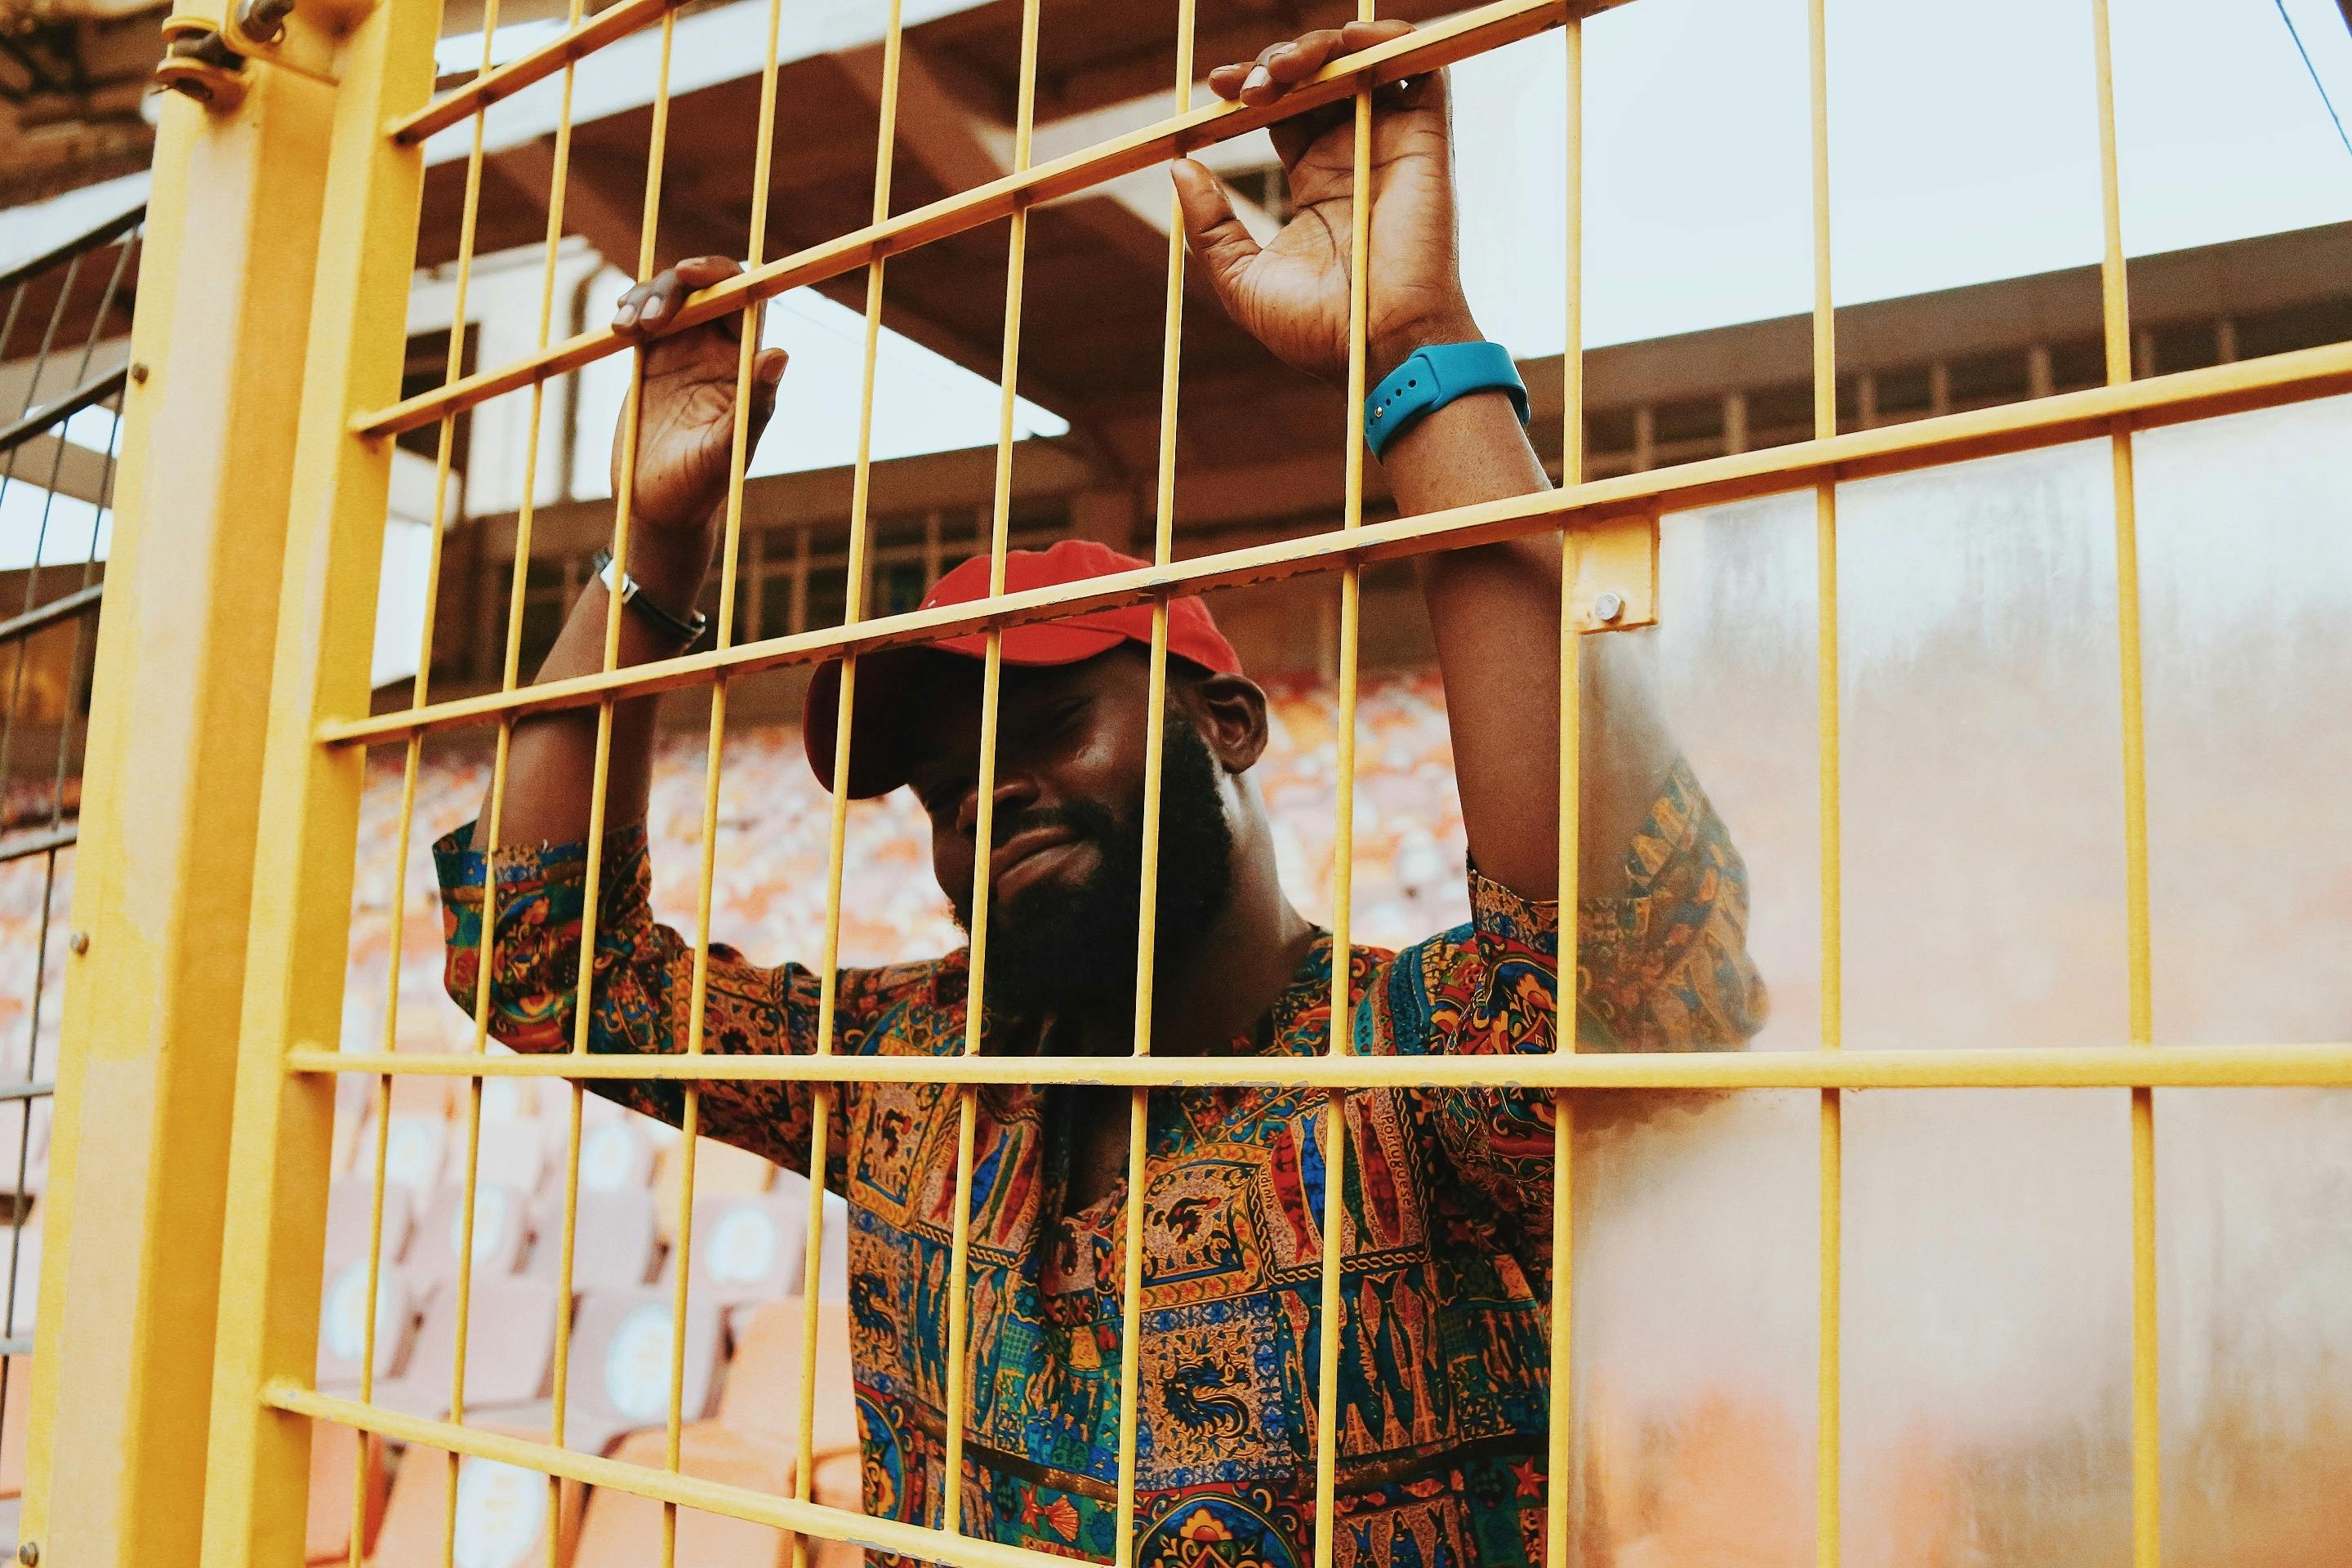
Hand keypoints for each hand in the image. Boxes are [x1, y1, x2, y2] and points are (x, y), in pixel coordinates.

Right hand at [609, 255, 788, 540]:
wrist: (658, 509)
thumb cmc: (701, 487)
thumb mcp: (727, 449)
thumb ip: (752, 404)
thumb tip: (781, 354)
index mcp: (745, 366)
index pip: (744, 299)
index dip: (718, 275)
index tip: (685, 273)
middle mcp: (718, 352)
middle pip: (704, 289)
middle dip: (673, 286)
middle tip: (647, 318)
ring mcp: (684, 353)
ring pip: (670, 297)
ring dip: (646, 297)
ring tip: (626, 328)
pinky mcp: (651, 361)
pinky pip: (642, 318)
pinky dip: (629, 309)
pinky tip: (618, 326)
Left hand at [1175, 21, 1478, 386]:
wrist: (1380, 347)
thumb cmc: (1318, 330)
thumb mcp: (1242, 281)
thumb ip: (1210, 226)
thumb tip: (1180, 167)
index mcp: (1314, 180)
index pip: (1279, 109)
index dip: (1249, 88)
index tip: (1217, 89)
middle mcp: (1352, 153)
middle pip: (1313, 76)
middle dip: (1273, 64)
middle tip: (1243, 89)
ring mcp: (1389, 140)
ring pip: (1355, 59)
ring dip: (1314, 47)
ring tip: (1279, 73)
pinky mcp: (1425, 135)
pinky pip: (1415, 63)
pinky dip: (1384, 38)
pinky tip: (1347, 44)